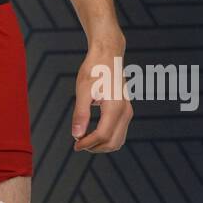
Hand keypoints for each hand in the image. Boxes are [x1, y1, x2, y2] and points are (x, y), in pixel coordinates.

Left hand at [72, 26, 132, 152]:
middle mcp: (125, 112)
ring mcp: (128, 111)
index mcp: (115, 107)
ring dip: (102, 145)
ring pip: (118, 140)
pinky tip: (93, 133)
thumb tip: (76, 135)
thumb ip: (81, 114)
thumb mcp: (83, 90)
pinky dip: (107, 138)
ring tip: (84, 140)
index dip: (88, 143)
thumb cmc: (94, 69)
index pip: (102, 135)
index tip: (75, 145)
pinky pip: (119, 132)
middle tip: (78, 144)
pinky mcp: (126, 110)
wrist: (108, 54)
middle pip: (113, 142)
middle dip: (95, 147)